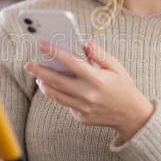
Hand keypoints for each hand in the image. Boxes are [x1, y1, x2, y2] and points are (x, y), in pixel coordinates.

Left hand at [24, 40, 153, 141]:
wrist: (131, 116)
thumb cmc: (123, 87)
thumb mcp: (116, 67)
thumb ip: (100, 54)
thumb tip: (85, 43)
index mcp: (97, 79)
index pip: (71, 62)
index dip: (55, 52)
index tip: (42, 45)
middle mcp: (88, 94)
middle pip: (57, 81)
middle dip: (40, 71)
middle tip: (29, 64)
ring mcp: (84, 108)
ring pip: (57, 95)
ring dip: (45, 85)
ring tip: (38, 76)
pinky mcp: (81, 117)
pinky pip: (66, 104)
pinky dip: (59, 95)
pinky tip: (56, 88)